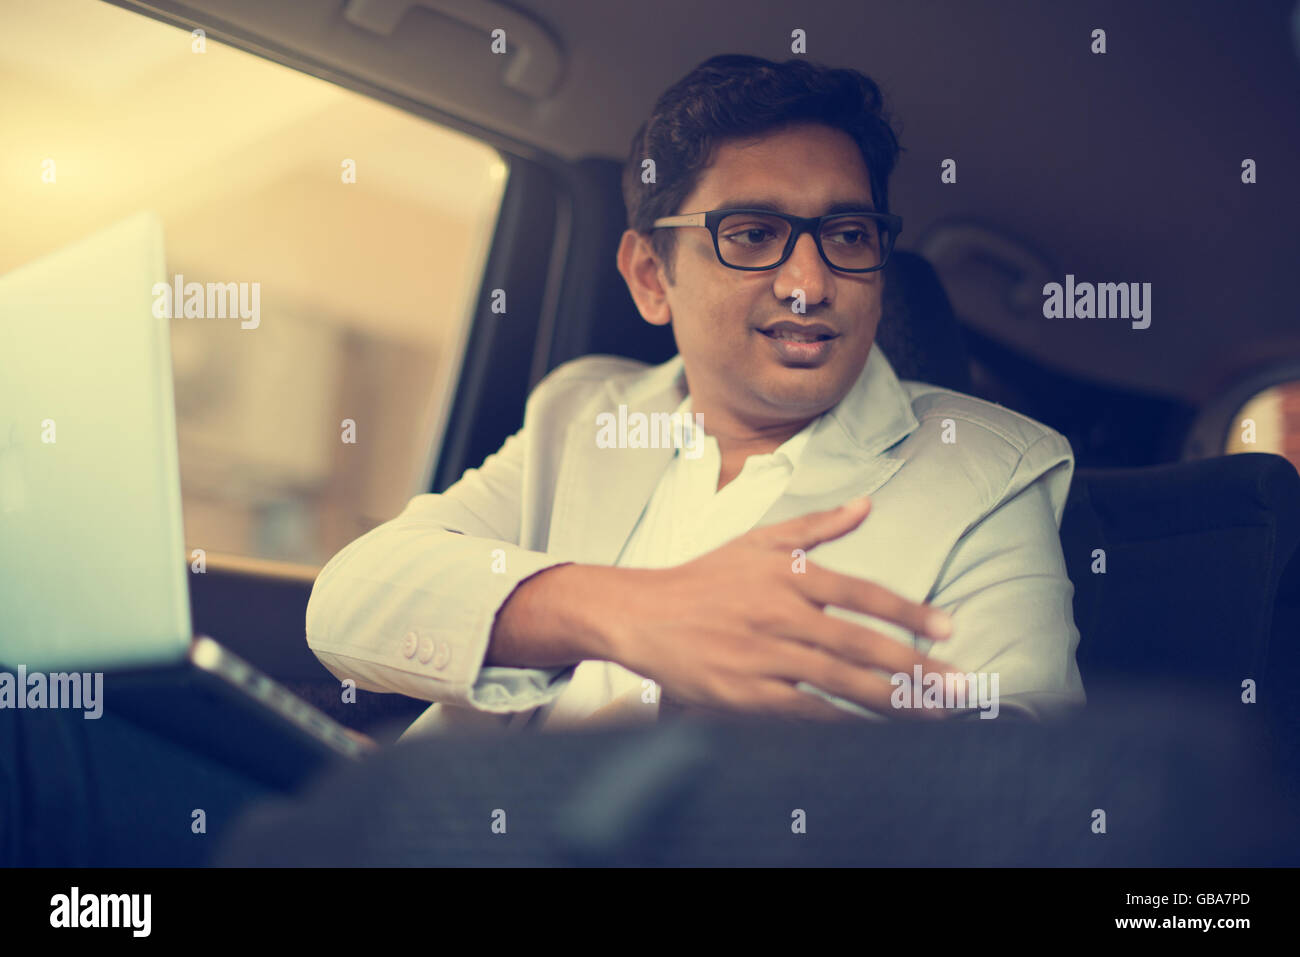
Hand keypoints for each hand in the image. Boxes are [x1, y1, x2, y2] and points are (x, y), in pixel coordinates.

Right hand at [606, 496, 957, 721]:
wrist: (641, 613)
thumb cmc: (704, 577)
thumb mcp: (758, 540)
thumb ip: (816, 525)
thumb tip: (866, 504)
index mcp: (788, 573)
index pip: (863, 593)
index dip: (909, 613)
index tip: (948, 630)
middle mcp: (781, 614)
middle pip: (861, 644)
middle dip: (917, 668)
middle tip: (962, 686)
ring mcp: (764, 656)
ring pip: (840, 681)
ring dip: (894, 701)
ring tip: (936, 714)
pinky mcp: (745, 693)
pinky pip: (805, 712)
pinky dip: (843, 723)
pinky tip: (876, 733)